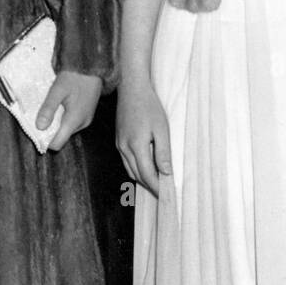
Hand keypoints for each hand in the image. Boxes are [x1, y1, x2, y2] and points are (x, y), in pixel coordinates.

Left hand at [36, 70, 101, 150]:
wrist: (92, 66)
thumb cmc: (75, 76)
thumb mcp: (57, 90)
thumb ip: (49, 108)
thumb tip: (39, 127)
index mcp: (75, 120)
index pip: (57, 143)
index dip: (45, 139)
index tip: (36, 128)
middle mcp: (82, 124)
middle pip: (61, 137)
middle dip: (49, 129)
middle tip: (42, 114)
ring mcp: (86, 120)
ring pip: (66, 130)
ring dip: (56, 122)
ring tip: (52, 106)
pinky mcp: (87, 115)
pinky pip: (71, 123)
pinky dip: (63, 117)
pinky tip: (60, 105)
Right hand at [116, 77, 170, 195]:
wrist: (132, 90)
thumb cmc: (149, 106)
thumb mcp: (162, 129)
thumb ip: (163, 152)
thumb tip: (166, 173)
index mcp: (136, 146)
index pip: (147, 174)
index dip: (156, 187)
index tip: (166, 195)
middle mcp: (124, 148)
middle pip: (137, 175)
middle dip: (150, 186)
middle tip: (163, 193)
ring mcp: (119, 145)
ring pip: (130, 170)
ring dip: (142, 179)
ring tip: (156, 184)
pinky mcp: (118, 140)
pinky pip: (126, 162)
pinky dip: (135, 170)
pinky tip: (145, 169)